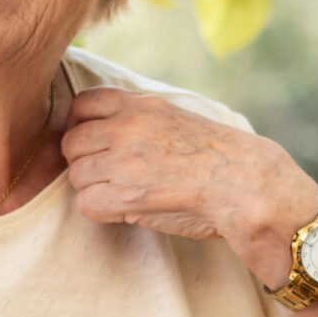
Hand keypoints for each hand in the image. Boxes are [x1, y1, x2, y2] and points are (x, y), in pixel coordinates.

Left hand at [59, 86, 317, 283]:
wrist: (246, 183)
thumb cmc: (216, 155)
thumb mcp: (174, 116)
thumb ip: (137, 117)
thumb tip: (100, 127)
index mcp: (138, 105)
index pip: (81, 104)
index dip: (80, 125)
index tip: (93, 142)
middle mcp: (125, 128)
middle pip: (71, 143)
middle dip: (85, 161)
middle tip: (110, 175)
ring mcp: (122, 162)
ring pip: (76, 176)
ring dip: (94, 188)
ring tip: (125, 193)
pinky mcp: (124, 196)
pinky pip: (85, 204)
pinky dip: (100, 211)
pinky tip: (125, 209)